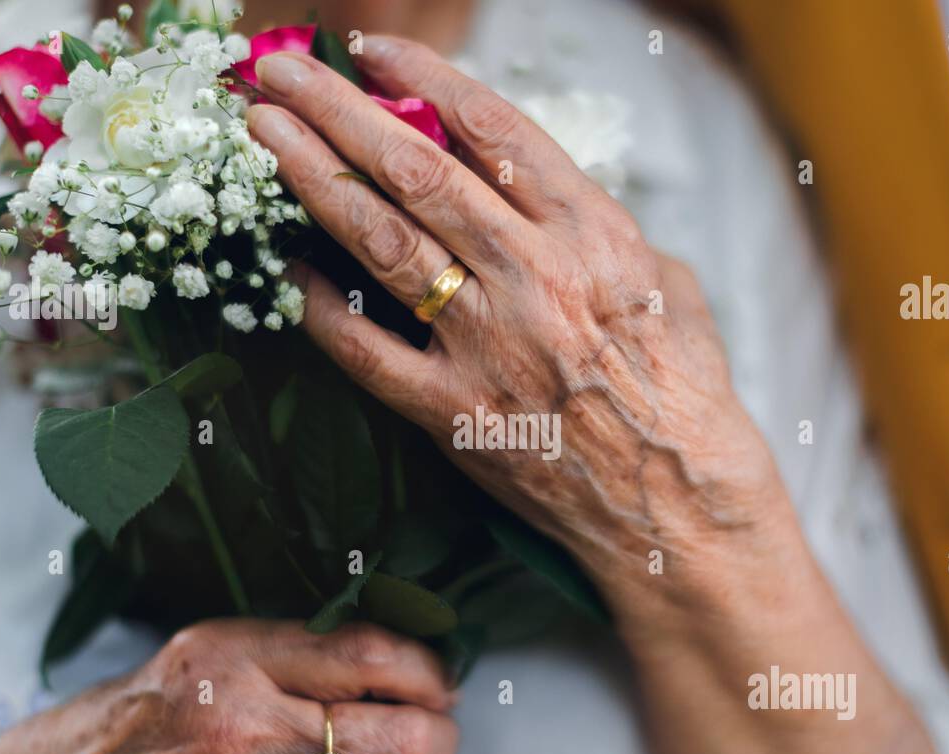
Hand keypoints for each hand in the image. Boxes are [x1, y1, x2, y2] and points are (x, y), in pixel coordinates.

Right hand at [0, 620, 460, 753]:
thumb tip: (407, 661)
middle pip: (411, 740)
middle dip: (442, 738)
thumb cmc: (126, 730)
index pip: (376, 658)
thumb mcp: (204, 655)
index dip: (430, 670)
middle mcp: (244, 746)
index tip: (437, 682)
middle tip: (435, 735)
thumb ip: (300, 649)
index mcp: (230, 670)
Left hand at [246, 39, 780, 601]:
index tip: (371, 51)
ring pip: (381, 242)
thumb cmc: (683, 396)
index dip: (423, 78)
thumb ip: (599, 233)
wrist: (679, 508)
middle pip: (416, 170)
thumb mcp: (669, 287)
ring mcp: (488, 347)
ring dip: (315, 179)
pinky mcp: (454, 414)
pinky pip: (367, 352)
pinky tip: (292, 272)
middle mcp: (535, 278)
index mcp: (593, 235)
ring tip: (265, 136)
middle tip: (280, 76)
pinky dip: (322, 309)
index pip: (492, 130)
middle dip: (339, 111)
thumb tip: (539, 199)